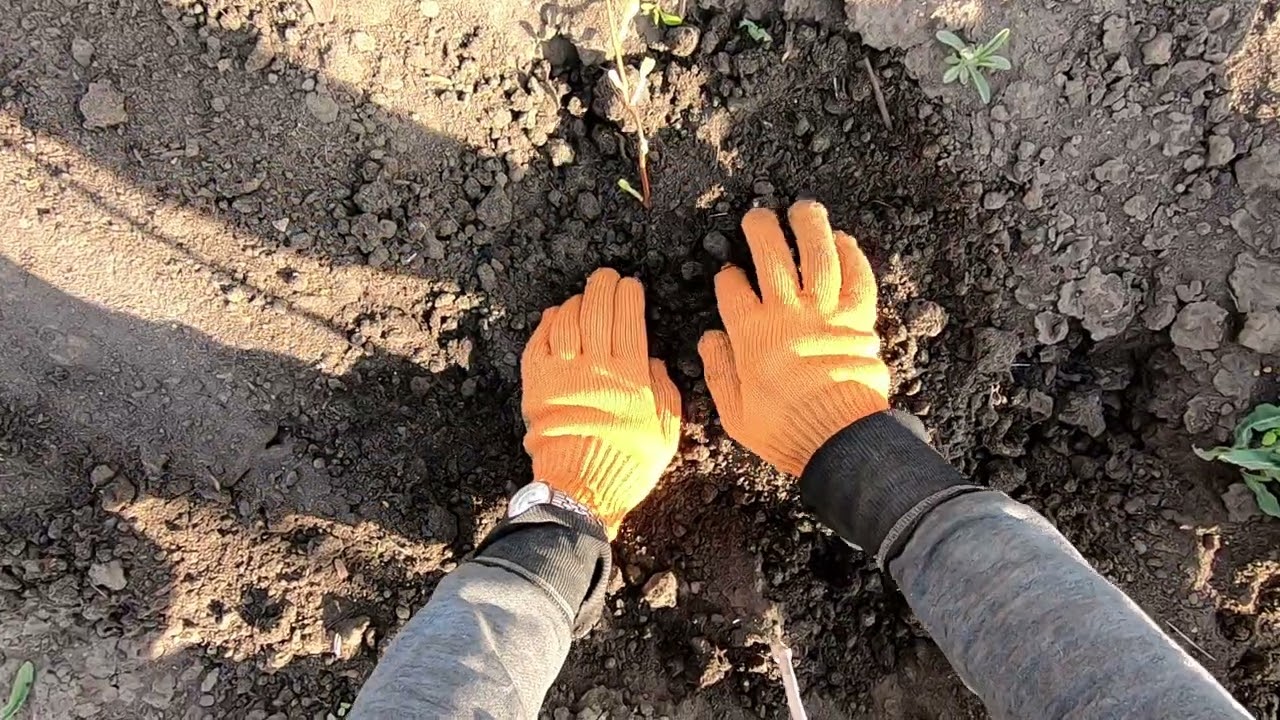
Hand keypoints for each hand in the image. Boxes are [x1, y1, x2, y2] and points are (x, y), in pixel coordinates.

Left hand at [521, 268, 681, 536]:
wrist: (581, 491)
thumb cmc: (627, 465)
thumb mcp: (664, 432)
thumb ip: (664, 392)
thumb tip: (652, 362)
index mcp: (629, 376)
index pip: (629, 319)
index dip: (630, 296)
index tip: (632, 285)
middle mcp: (595, 367)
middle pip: (597, 311)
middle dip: (603, 287)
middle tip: (606, 277)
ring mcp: (561, 374)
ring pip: (567, 320)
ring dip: (576, 302)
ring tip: (583, 296)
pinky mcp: (537, 385)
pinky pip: (539, 343)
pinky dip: (548, 324)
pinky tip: (556, 316)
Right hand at [698, 200, 888, 475]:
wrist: (838, 439)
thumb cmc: (784, 430)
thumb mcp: (735, 412)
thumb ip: (719, 371)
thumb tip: (709, 338)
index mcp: (751, 334)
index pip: (732, 288)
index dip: (727, 276)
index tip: (728, 273)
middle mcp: (786, 314)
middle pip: (770, 256)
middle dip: (761, 229)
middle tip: (757, 214)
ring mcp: (824, 312)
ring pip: (816, 254)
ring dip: (809, 226)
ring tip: (804, 208)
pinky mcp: (858, 318)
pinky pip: (857, 277)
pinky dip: (851, 255)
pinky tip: (843, 241)